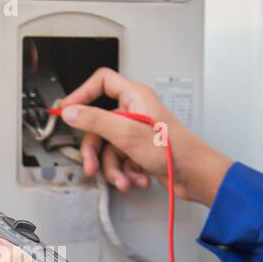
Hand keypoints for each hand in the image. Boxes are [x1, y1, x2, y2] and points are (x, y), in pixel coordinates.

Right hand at [57, 67, 232, 205]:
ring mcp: (137, 132)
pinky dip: (126, 173)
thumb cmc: (174, 151)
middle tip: (91, 164)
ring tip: (124, 179)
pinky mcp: (140, 151)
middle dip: (96, 151)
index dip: (82, 94)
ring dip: (114, 168)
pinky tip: (137, 178)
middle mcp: (135, 112)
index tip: (68, 110)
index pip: (102, 82)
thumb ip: (95, 120)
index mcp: (135, 97)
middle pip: (99, 125)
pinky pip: (121, 160)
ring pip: (109, 148)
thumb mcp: (127, 133)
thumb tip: (71, 111)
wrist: (195, 176)